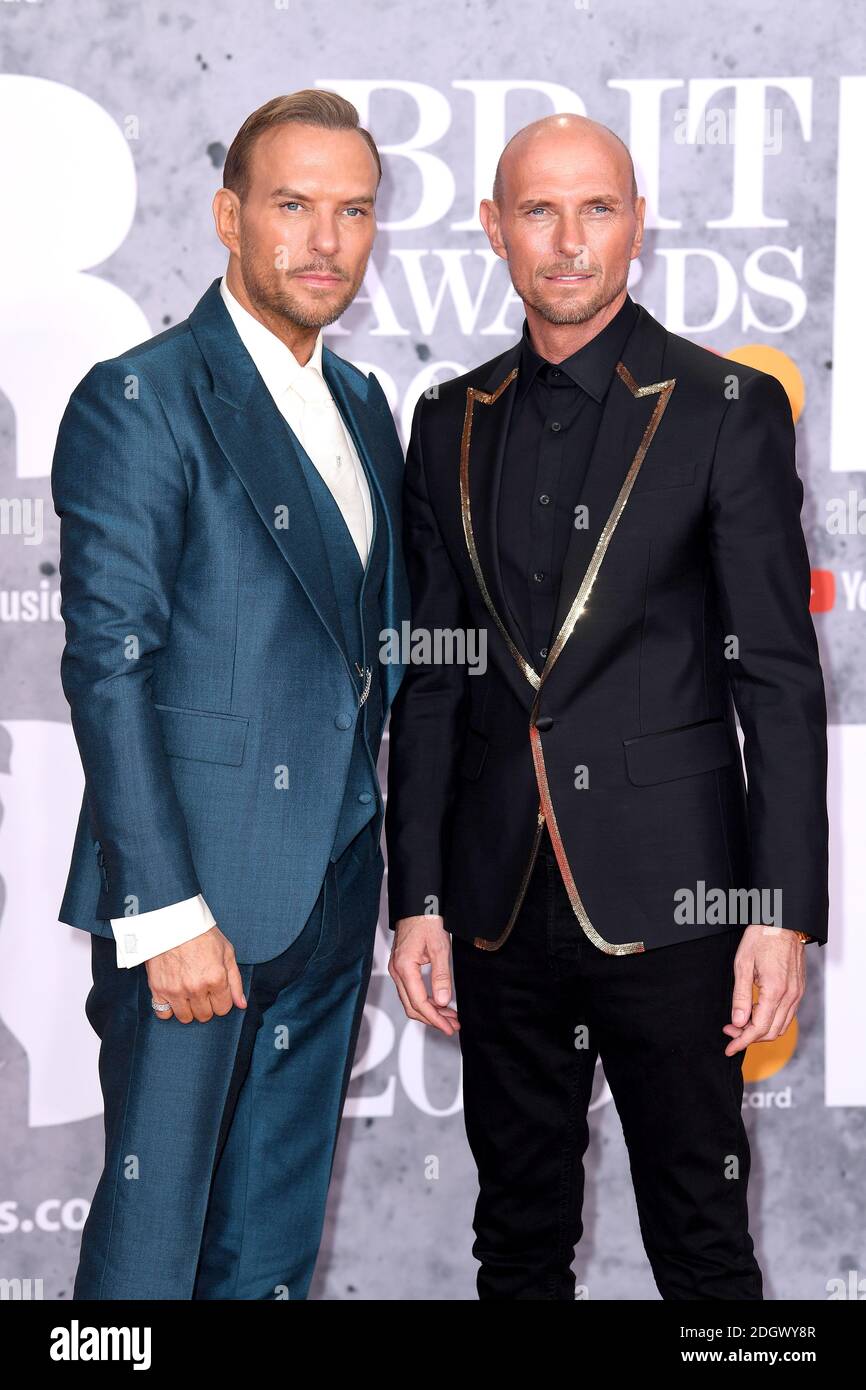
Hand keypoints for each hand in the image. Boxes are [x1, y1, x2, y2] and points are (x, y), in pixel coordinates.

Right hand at [145, 926, 246, 1023]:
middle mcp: (196, 988)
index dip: (222, 1000)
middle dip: (207, 1005)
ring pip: (185, 1018)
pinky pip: (163, 1013)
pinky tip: (174, 996)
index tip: (216, 990)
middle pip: (205, 1015)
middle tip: (203, 990)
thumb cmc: (202, 934)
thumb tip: (241, 1004)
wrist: (173, 922)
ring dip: (189, 1008)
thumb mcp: (227, 952)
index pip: (223, 1009)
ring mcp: (175, 990)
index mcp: (215, 978)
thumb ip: (235, 981)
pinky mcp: (158, 988)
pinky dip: (168, 1008)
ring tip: (189, 993)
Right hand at [389, 915, 459, 1035]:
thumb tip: (444, 1001)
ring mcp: (397, 970)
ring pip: (410, 1001)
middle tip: (452, 1026)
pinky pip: (410, 991)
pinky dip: (425, 1001)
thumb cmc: (427, 921)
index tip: (448, 1027)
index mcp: (405, 967)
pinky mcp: (402, 968)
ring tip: (450, 1018)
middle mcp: (397, 971)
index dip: (435, 1018)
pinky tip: (439, 1003)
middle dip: (432, 1019)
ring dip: (430, 1012)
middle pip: (412, 1006)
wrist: (417, 905)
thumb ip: (441, 976)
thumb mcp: (440, 948)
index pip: (419, 1002)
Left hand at [722, 925, 806, 1056]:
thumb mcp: (742, 965)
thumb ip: (741, 996)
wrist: (783, 921)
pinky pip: (787, 1015)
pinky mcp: (799, 990)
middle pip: (771, 1032)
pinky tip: (756, 1015)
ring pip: (781, 1026)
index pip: (758, 1028)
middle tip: (729, 1031)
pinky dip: (771, 1022)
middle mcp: (790, 996)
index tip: (729, 1048)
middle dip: (749, 1038)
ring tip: (740, 1024)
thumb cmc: (761, 938)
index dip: (742, 1041)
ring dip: (760, 1031)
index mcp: (775, 991)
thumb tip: (738, 1022)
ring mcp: (797, 994)